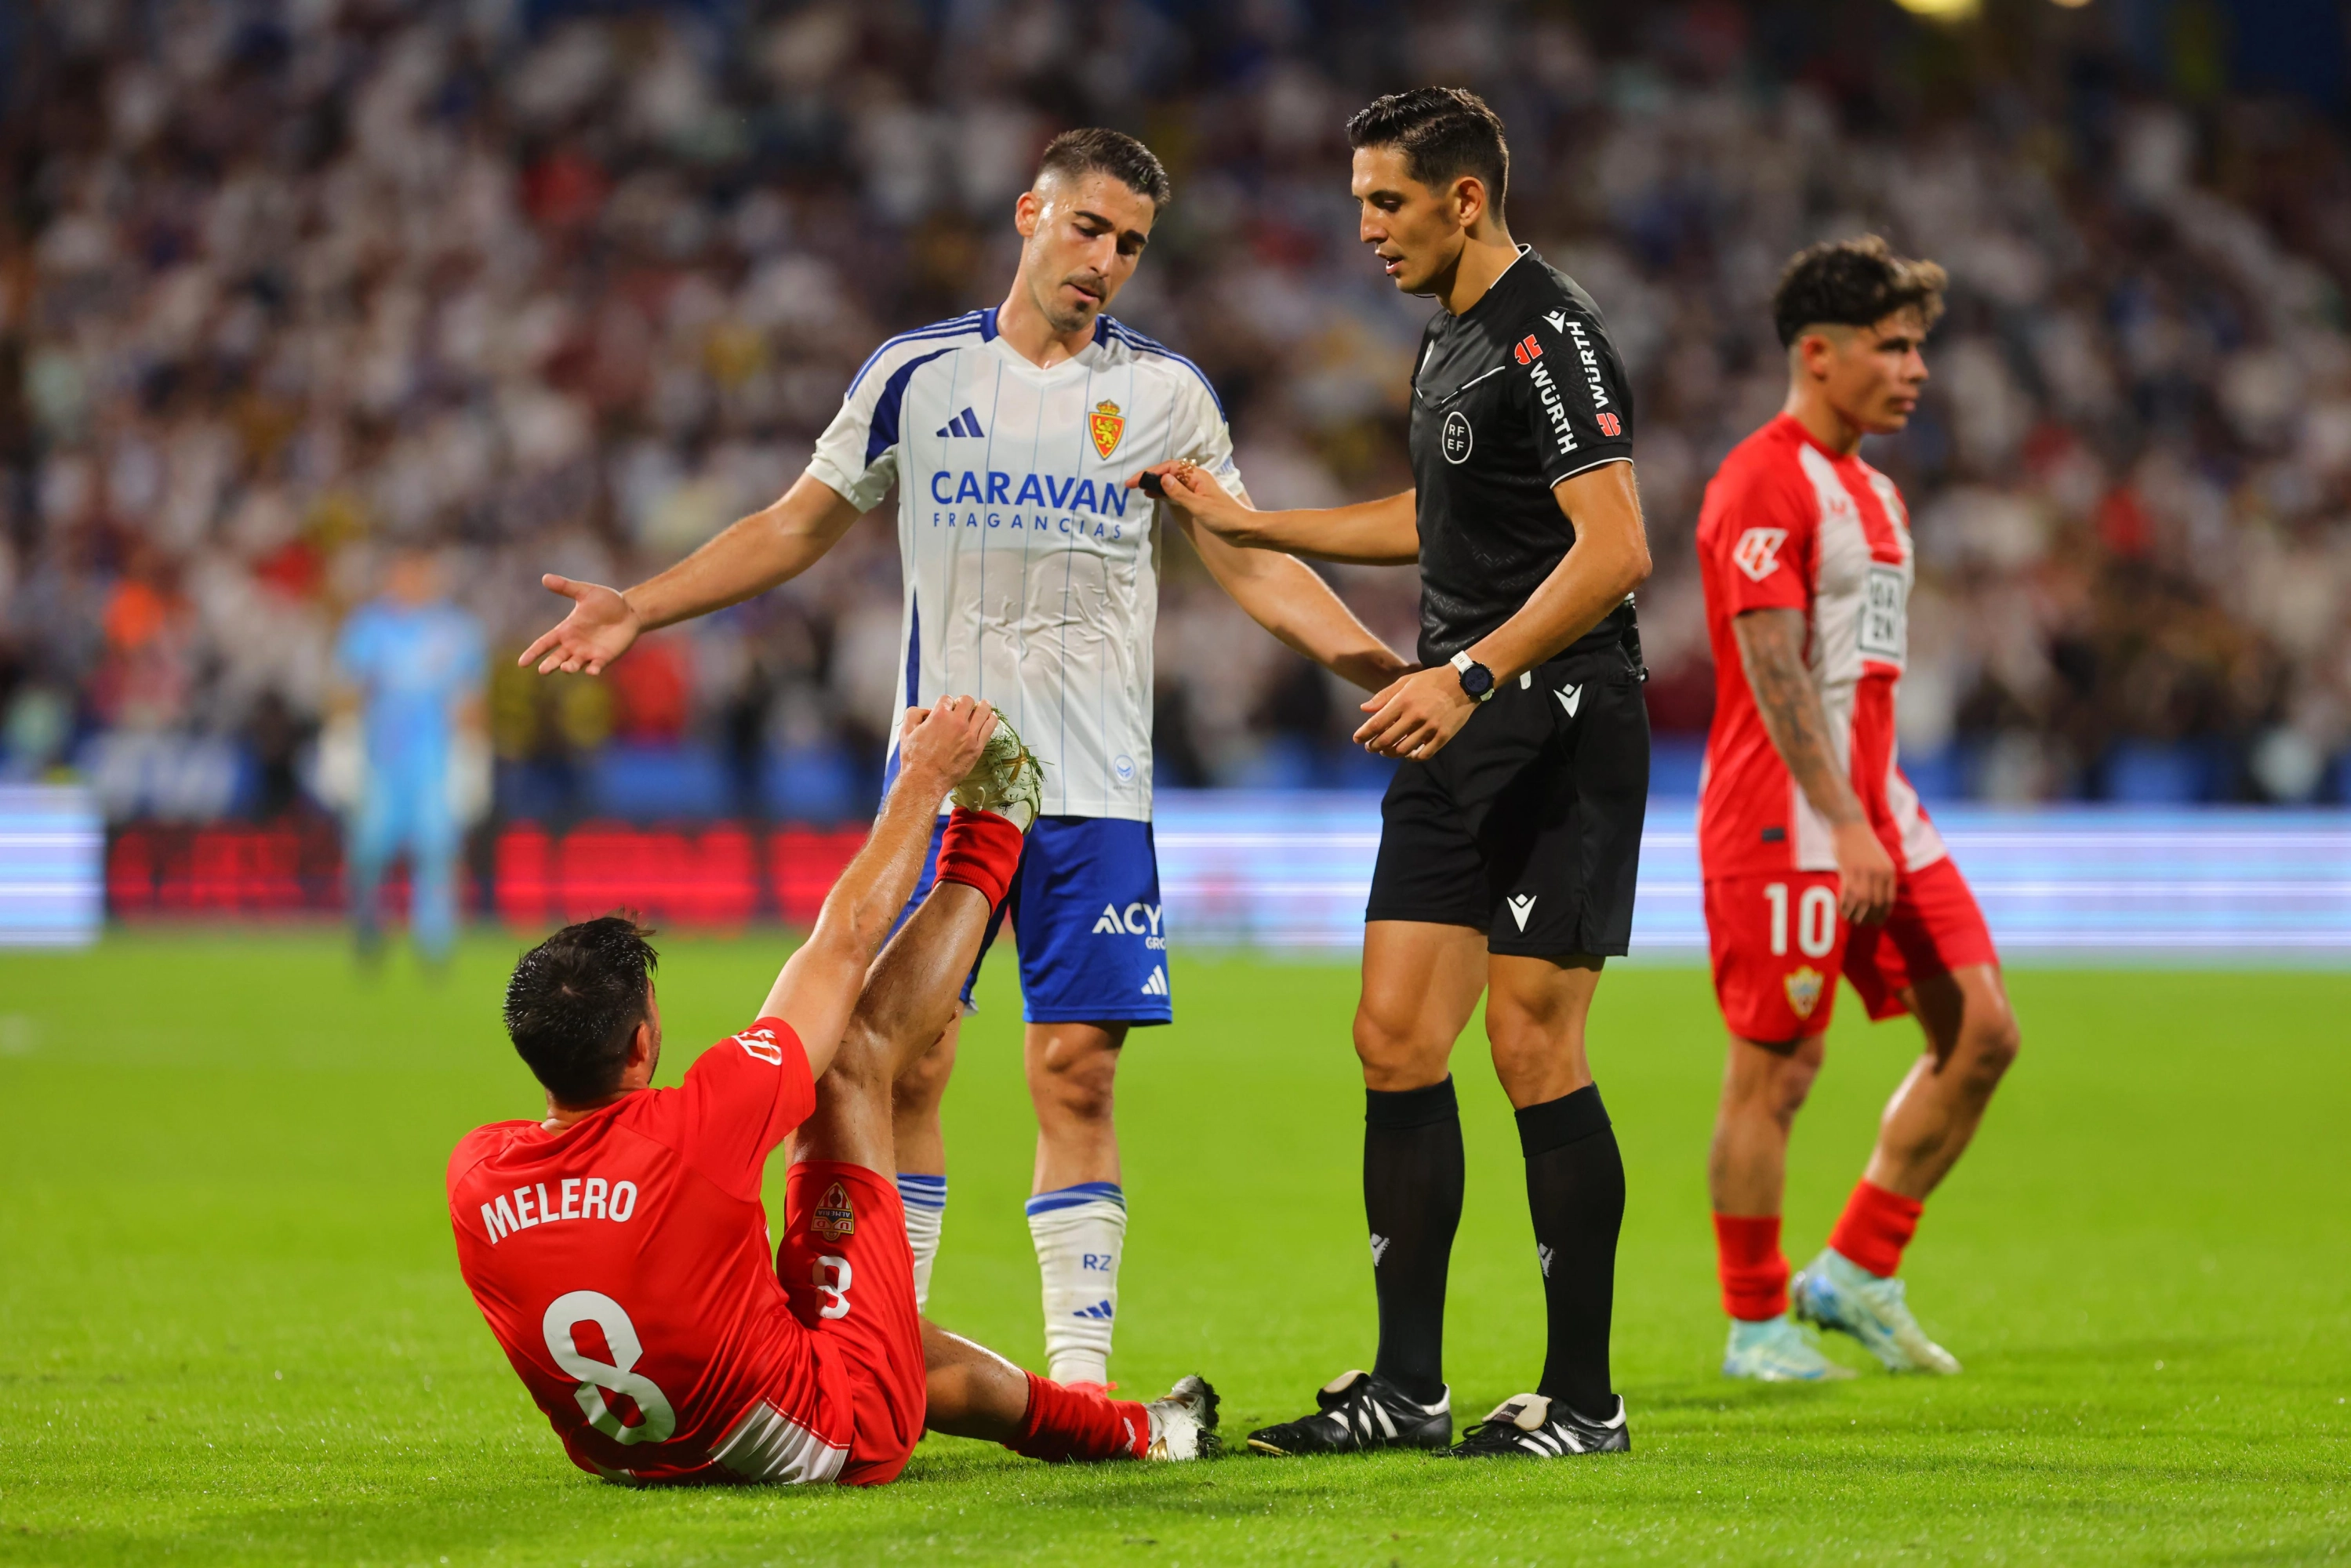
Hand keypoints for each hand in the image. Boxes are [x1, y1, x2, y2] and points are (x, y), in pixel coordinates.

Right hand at [518, 576, 639, 675]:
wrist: (630, 610)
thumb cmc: (606, 601)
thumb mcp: (585, 592)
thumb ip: (566, 587)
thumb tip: (545, 578)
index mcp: (566, 630)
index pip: (545, 643)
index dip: (533, 652)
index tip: (522, 663)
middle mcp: (574, 645)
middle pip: (557, 658)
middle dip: (550, 665)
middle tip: (543, 670)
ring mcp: (588, 653)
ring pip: (574, 664)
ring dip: (570, 667)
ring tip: (566, 668)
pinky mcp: (604, 657)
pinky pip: (596, 666)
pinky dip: (593, 669)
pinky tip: (591, 671)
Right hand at [892, 696, 997, 796]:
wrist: (925, 781)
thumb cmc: (914, 760)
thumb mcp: (906, 732)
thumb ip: (913, 714)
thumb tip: (926, 710)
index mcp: (939, 716)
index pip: (947, 699)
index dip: (945, 703)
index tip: (946, 709)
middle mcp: (956, 722)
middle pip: (967, 701)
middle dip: (963, 702)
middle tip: (963, 708)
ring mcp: (969, 735)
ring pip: (983, 710)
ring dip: (982, 706)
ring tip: (983, 706)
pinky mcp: (977, 747)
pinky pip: (990, 727)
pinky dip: (991, 720)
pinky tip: (990, 718)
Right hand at [1128, 461, 1250, 535]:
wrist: (1245, 529)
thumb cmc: (1225, 518)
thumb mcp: (1199, 506)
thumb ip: (1179, 493)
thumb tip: (1163, 478)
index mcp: (1197, 476)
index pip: (1169, 468)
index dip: (1150, 472)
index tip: (1135, 480)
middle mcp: (1197, 479)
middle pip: (1169, 472)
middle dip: (1150, 476)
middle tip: (1132, 485)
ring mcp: (1198, 489)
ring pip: (1173, 482)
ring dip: (1156, 484)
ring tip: (1140, 489)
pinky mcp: (1199, 500)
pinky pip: (1178, 492)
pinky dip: (1165, 493)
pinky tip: (1156, 496)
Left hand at [1353, 665, 1477, 759]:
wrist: (1464, 682)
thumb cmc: (1432, 680)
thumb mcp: (1406, 681)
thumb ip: (1384, 696)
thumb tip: (1364, 709)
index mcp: (1404, 701)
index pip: (1376, 723)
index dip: (1363, 734)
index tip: (1357, 739)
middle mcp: (1415, 716)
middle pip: (1387, 740)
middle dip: (1374, 746)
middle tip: (1370, 747)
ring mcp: (1430, 728)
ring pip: (1403, 750)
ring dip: (1391, 753)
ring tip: (1387, 750)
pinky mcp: (1443, 736)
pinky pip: (1423, 755)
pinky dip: (1412, 758)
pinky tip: (1408, 754)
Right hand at [1833, 820, 1896, 925]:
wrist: (1850, 825)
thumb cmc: (1862, 843)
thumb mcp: (1878, 860)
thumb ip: (1879, 877)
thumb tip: (1875, 898)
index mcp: (1889, 871)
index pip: (1888, 900)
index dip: (1882, 914)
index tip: (1876, 922)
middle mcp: (1879, 873)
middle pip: (1875, 903)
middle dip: (1869, 917)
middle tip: (1862, 924)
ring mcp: (1864, 872)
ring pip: (1862, 901)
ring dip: (1856, 914)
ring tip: (1851, 920)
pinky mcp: (1849, 870)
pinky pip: (1848, 894)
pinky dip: (1845, 905)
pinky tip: (1842, 910)